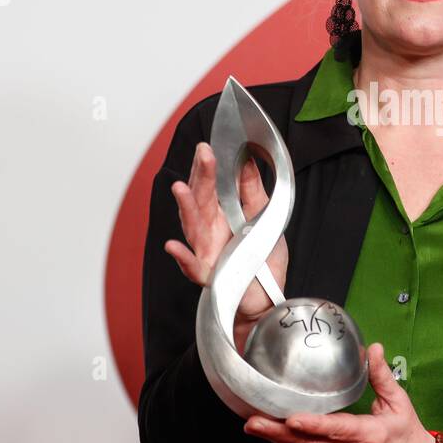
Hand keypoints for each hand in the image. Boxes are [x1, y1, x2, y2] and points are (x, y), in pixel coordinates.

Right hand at [164, 140, 288, 325]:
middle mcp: (209, 230)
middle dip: (201, 176)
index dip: (207, 167)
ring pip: (192, 227)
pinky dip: (182, 257)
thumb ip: (252, 189)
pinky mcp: (211, 274)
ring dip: (185, 208)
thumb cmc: (263, 258)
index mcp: (221, 214)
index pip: (209, 186)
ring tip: (180, 188)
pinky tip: (173, 246)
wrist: (269, 295)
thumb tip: (247, 159)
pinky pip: (193, 266)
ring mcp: (207, 251)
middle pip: (200, 200)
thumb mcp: (264, 215)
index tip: (208, 147)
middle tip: (203, 154)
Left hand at [241, 342, 442, 442]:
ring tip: (254, 426)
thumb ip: (382, 376)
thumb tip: (373, 349)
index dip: (312, 424)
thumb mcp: (400, 403)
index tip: (291, 418)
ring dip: (278, 440)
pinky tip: (271, 436)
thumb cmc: (408, 438)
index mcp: (368, 434)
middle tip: (254, 422)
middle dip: (279, 432)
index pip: (336, 429)